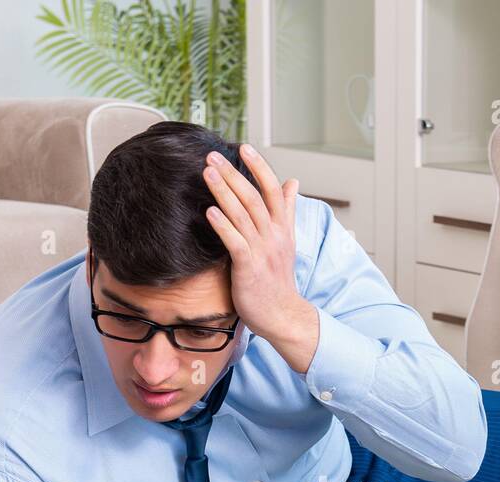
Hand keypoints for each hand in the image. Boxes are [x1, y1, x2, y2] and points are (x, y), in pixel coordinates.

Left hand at [203, 144, 319, 372]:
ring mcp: (263, 251)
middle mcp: (274, 236)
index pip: (273, 190)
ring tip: (207, 172)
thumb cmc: (278, 280)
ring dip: (224, 191)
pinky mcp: (249, 268)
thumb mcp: (286, 241)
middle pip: (254, 197)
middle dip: (233, 174)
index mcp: (282, 228)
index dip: (259, 167)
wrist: (283, 315)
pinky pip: (236, 242)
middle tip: (213, 155)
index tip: (244, 148)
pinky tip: (210, 211)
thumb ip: (286, 211)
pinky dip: (223, 225)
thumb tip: (292, 182)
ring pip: (243, 214)